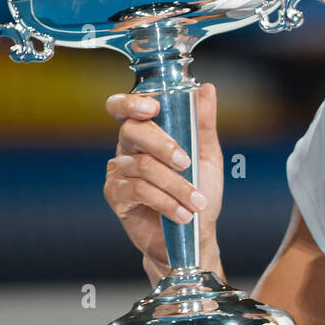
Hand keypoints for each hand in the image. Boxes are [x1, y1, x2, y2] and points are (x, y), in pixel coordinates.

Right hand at [102, 84, 222, 279]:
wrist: (193, 235)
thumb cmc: (199, 192)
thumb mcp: (208, 156)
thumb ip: (204, 124)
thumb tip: (206, 89)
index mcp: (146, 133)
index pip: (125, 108)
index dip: (132, 103)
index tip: (153, 107)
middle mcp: (127, 147)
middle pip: (134, 132)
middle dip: (165, 146)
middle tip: (187, 163)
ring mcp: (119, 171)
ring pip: (143, 166)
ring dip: (176, 185)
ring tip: (196, 202)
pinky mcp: (116, 195)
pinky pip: (140, 191)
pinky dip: (166, 202)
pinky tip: (182, 214)